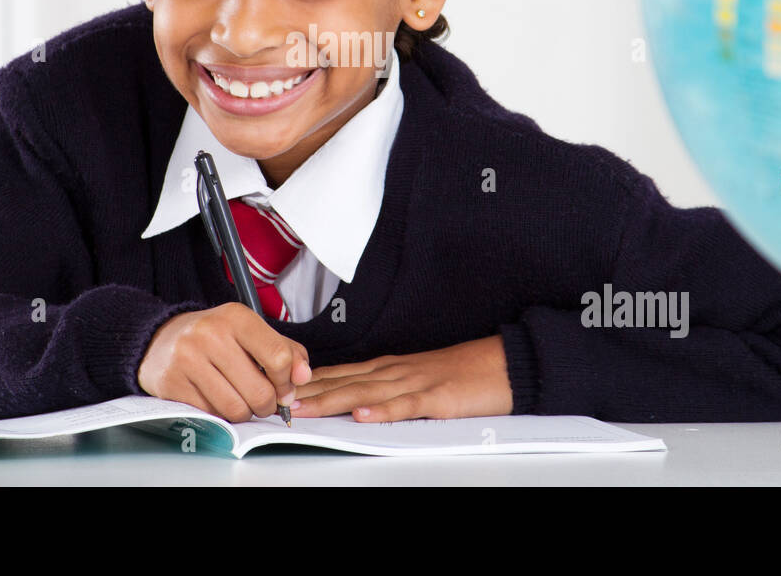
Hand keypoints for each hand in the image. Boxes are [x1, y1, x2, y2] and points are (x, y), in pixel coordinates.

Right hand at [137, 303, 311, 422]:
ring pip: (237, 409)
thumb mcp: (250, 332)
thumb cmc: (213, 337)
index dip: (288, 381)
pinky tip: (217, 399)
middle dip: (268, 404)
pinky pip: (212, 415)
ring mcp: (188, 360)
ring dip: (245, 413)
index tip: (285, 388)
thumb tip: (303, 376)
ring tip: (241, 400)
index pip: (278, 356)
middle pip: (260, 391)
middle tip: (264, 401)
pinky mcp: (173, 384)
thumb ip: (285, 350)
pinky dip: (221, 415)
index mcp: (236, 317)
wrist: (159, 339)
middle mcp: (211, 335)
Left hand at [289, 335, 512, 421]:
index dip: (309, 381)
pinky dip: (382, 412)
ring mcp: (416, 383)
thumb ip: (389, 389)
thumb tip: (358, 403)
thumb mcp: (420, 378)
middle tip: (276, 400)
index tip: (279, 387)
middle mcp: (396, 371)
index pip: (341, 373)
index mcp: (391, 367)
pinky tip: (361, 418)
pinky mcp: (438, 398)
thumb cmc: (465, 373)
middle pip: (345, 382)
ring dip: (331, 401)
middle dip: (308, 393)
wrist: (505, 363)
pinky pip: (405, 406)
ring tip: (303, 409)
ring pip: (365, 393)